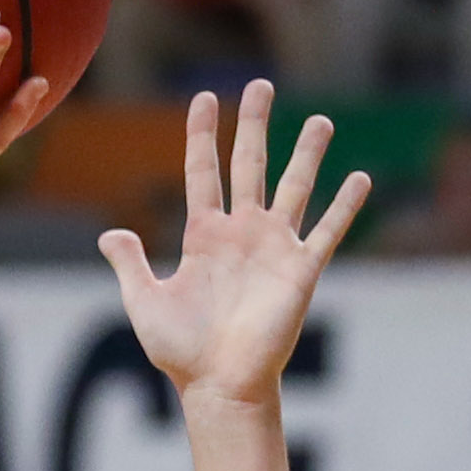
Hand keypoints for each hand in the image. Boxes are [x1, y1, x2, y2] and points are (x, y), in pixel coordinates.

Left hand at [100, 83, 369, 409]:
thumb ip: (130, 264)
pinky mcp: (301, 271)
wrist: (220, 385)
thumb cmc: (181, 350)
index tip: (205, 97)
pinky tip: (360, 178)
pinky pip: (327, 231)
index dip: (202, 133)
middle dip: (255, 124)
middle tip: (260, 85)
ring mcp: (274, 248)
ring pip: (294, 187)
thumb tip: (110, 234)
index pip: (203, 170)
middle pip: (250, 164)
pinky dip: (345, 206)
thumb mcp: (145, 301)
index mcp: (203, 234)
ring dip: (307, 153)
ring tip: (321, 120)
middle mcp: (242, 232)